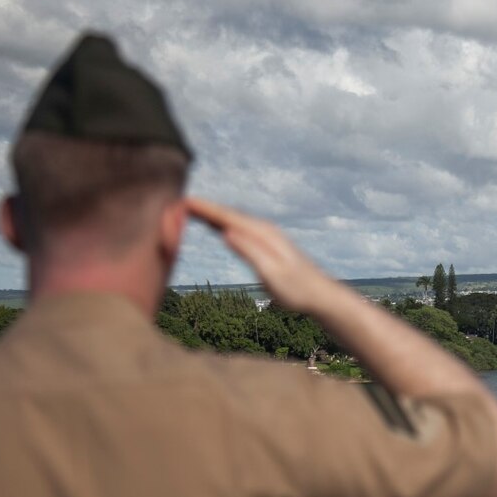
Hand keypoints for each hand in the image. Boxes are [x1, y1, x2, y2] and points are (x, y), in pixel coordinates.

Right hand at [185, 197, 340, 312]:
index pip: (228, 217)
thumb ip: (250, 252)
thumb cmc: (297, 290)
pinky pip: (239, 228)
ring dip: (211, 214)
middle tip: (176, 202)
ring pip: (233, 220)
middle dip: (203, 208)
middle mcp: (264, 230)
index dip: (205, 208)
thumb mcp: (271, 274)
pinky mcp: (266, 245)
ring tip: (189, 208)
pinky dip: (223, 223)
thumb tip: (227, 232)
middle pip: (228, 215)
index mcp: (262, 235)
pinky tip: (216, 225)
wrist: (320, 295)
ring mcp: (266, 236)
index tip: (183, 200)